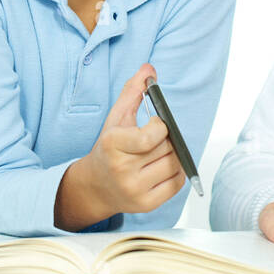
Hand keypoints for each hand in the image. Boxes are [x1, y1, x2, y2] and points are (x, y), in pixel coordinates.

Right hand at [57, 63, 184, 228]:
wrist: (96, 186)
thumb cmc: (109, 149)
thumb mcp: (116, 118)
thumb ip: (132, 91)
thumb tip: (149, 69)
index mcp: (112, 145)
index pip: (151, 136)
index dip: (161, 126)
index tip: (157, 124)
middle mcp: (122, 170)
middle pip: (167, 148)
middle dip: (167, 139)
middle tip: (156, 140)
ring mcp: (134, 190)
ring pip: (174, 164)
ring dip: (173, 155)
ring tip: (158, 152)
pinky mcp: (146, 204)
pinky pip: (176, 183)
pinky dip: (176, 172)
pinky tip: (162, 167)